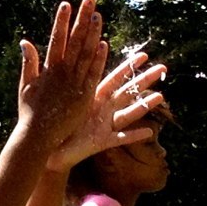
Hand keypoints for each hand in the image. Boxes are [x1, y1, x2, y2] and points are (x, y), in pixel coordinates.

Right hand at [16, 0, 107, 153]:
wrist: (38, 136)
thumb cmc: (30, 113)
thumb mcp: (25, 86)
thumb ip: (28, 63)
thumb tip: (25, 42)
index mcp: (48, 69)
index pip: (56, 39)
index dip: (61, 21)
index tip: (65, 4)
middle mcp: (62, 72)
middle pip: (74, 40)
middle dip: (81, 18)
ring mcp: (74, 83)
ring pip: (86, 53)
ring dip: (92, 33)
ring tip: (97, 14)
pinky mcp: (84, 95)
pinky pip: (93, 73)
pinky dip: (98, 59)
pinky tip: (103, 43)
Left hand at [49, 49, 167, 170]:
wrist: (49, 150)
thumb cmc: (52, 124)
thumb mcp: (58, 100)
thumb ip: (61, 80)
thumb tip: (43, 56)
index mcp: (92, 98)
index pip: (113, 79)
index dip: (127, 67)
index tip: (143, 55)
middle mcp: (102, 110)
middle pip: (127, 92)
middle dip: (144, 80)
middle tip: (162, 68)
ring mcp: (105, 126)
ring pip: (128, 113)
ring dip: (144, 105)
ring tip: (160, 96)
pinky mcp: (102, 142)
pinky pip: (121, 138)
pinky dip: (134, 135)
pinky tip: (149, 132)